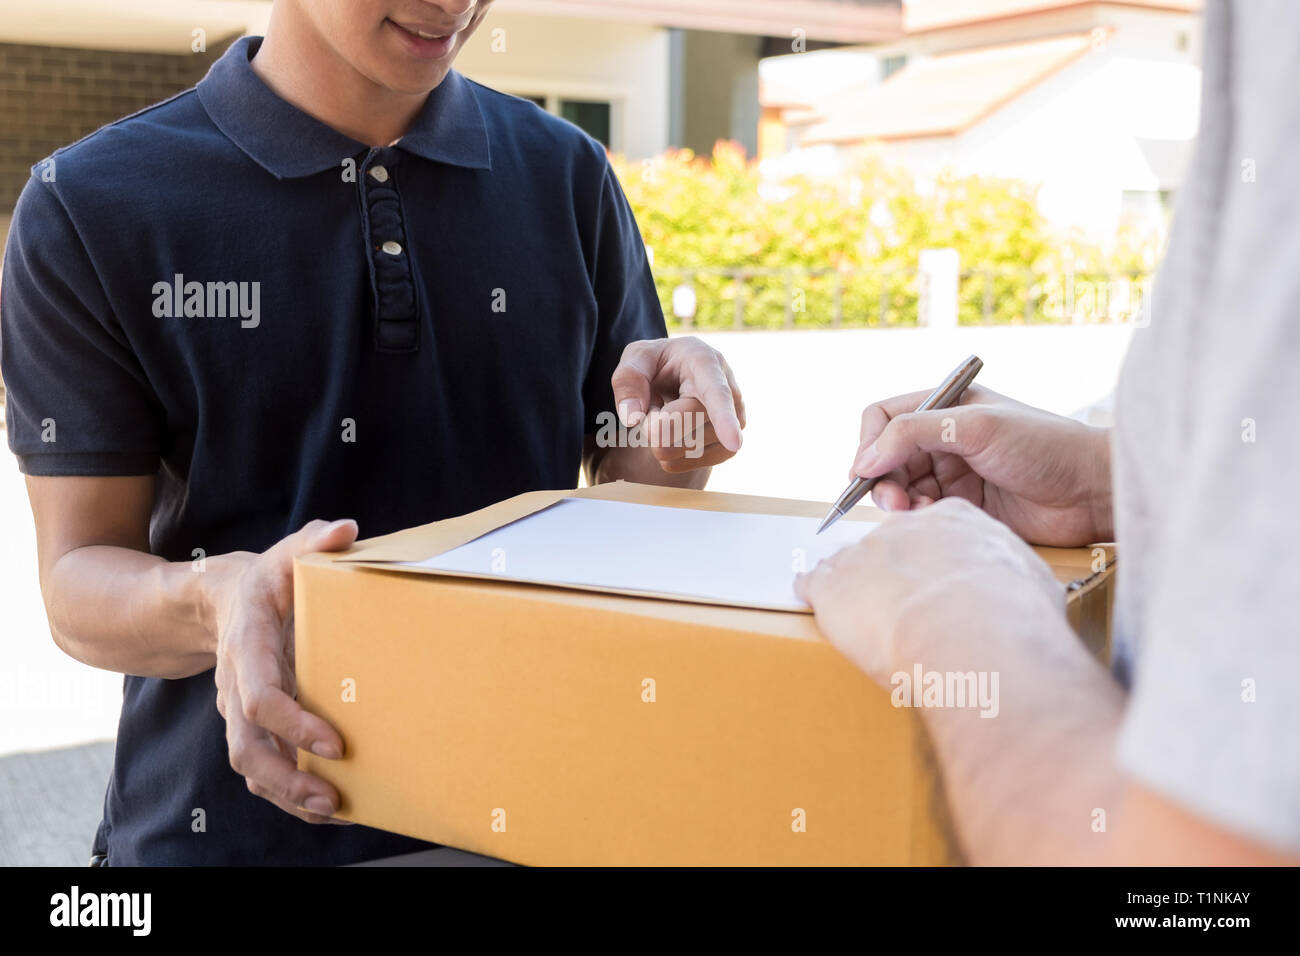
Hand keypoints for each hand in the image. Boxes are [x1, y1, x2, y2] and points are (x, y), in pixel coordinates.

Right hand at [207, 519, 357, 823]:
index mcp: (247, 646)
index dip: (292, 724)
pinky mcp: (252, 726)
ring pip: (251, 766)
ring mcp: (240, 711)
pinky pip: (263, 768)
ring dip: (289, 796)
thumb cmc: (267, 580)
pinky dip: (290, 793)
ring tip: (335, 810)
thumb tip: (346, 529)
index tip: (335, 743)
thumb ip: (314, 541)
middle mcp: (237, 686)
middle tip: (332, 797)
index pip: (258, 698)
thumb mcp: (289, 554)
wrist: (222, 602)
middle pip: (247, 748)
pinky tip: (330, 806)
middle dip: (287, 779)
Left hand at [610, 336, 745, 472]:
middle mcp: (729, 390)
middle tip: (651, 405)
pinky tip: (671, 438)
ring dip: (665, 440)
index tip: (733, 442)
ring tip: (666, 414)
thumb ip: (627, 381)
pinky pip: (697, 462)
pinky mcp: (729, 444)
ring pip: (692, 449)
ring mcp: (735, 420)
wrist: (679, 372)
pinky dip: (675, 457)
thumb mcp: (636, 357)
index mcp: (705, 362)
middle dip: (655, 425)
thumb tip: (632, 417)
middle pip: (689, 427)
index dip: (724, 419)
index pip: (716, 394)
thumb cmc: (658, 363)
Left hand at [794, 498, 1063, 682]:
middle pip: (890, 543)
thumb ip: (1010, 574)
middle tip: (907, 607)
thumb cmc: (1010, 614)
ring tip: (868, 616)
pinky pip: (814, 582)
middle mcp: (906, 526)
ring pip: (850, 560)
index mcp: (954, 517)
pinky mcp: (833, 583)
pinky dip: (816, 594)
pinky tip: (821, 606)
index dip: (934, 557)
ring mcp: (866, 551)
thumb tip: (1018, 592)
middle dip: (895, 572)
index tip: (938, 580)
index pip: (933, 526)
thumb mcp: (1027, 579)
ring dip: (856, 586)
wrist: (972, 634)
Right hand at [852, 385, 1112, 546]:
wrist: (1092, 491)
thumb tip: (864, 460)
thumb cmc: (1045, 446)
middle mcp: (944, 438)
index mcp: (945, 406)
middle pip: (886, 457)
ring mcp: (953, 474)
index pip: (883, 417)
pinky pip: (921, 512)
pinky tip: (933, 518)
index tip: (866, 470)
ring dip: (898, 500)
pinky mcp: (963, 507)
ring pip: (900, 487)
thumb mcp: (976, 426)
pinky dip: (917, 517)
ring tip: (912, 511)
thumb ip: (915, 433)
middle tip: (894, 501)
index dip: (869, 443)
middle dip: (882, 479)